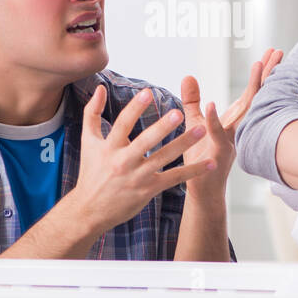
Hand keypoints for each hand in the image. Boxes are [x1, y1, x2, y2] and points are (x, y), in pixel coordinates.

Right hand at [69, 85, 213, 232]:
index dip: (135, 108)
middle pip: (145, 141)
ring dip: (184, 144)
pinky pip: (174, 178)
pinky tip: (209, 163)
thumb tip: (100, 88)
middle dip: (163, 127)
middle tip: (180, 112)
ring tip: (202, 130)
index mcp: (109, 147)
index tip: (148, 92)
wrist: (90, 209)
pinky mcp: (149, 190)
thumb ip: (92, 112)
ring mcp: (138, 177)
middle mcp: (123, 162)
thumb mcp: (88, 142)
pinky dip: (193, 171)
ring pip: (164, 158)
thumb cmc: (91, 171)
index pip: (123, 124)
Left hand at [178, 47, 281, 195]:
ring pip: (244, 111)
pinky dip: (212, 119)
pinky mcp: (216, 153)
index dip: (261, 73)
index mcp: (234, 120)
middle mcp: (237, 128)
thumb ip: (192, 100)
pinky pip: (215, 134)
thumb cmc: (200, 157)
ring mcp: (229, 140)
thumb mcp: (194, 122)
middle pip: (255, 96)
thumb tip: (188, 75)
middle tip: (277, 52)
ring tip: (258, 65)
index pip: (250, 93)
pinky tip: (211, 103)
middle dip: (267, 74)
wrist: (201, 190)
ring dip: (253, 88)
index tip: (270, 54)